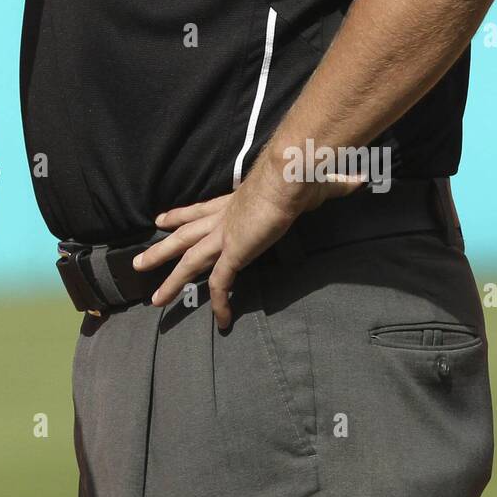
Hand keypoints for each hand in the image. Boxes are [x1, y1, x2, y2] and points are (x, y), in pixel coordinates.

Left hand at [135, 165, 367, 328]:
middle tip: (139, 263)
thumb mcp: (312, 181)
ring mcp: (225, 235)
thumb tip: (358, 179)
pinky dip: (219, 304)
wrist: (288, 174)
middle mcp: (222, 218)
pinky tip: (221, 322)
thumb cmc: (298, 173)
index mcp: (233, 201)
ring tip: (153, 299)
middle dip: (161, 249)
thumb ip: (331, 184)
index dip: (179, 215)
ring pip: (189, 262)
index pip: (199, 209)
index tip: (161, 218)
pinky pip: (221, 284)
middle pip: (183, 236)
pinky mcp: (234, 252)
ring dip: (170, 279)